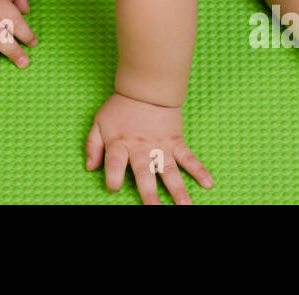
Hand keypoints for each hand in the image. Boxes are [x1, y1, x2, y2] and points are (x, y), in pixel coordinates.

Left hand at [85, 92, 213, 203]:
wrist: (147, 88)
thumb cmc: (120, 107)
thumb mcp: (99, 123)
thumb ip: (93, 145)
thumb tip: (89, 168)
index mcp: (120, 144)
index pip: (114, 165)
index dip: (112, 179)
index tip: (113, 188)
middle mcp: (141, 148)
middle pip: (145, 174)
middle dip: (149, 194)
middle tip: (154, 210)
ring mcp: (161, 146)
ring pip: (170, 171)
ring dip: (178, 190)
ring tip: (185, 207)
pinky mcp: (176, 142)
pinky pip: (189, 158)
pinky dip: (199, 170)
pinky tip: (208, 183)